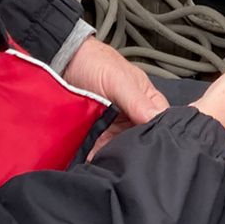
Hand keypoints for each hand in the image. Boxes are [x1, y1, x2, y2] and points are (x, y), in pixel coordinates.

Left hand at [64, 35, 169, 156]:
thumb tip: (156, 120)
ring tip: (109, 159)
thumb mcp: (118, 80)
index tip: (151, 149)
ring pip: (122, 147)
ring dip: (116, 153)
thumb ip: (137, 101)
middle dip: (135, 149)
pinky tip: (94, 159)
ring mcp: (116, 125)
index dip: (159, 136)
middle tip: (125, 155)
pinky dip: (99, 154)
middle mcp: (134, 114)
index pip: (162, 123)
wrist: (62, 63)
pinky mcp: (99, 133)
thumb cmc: (95, 63)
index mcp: (147, 99)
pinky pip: (103, 148)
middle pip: (142, 139)